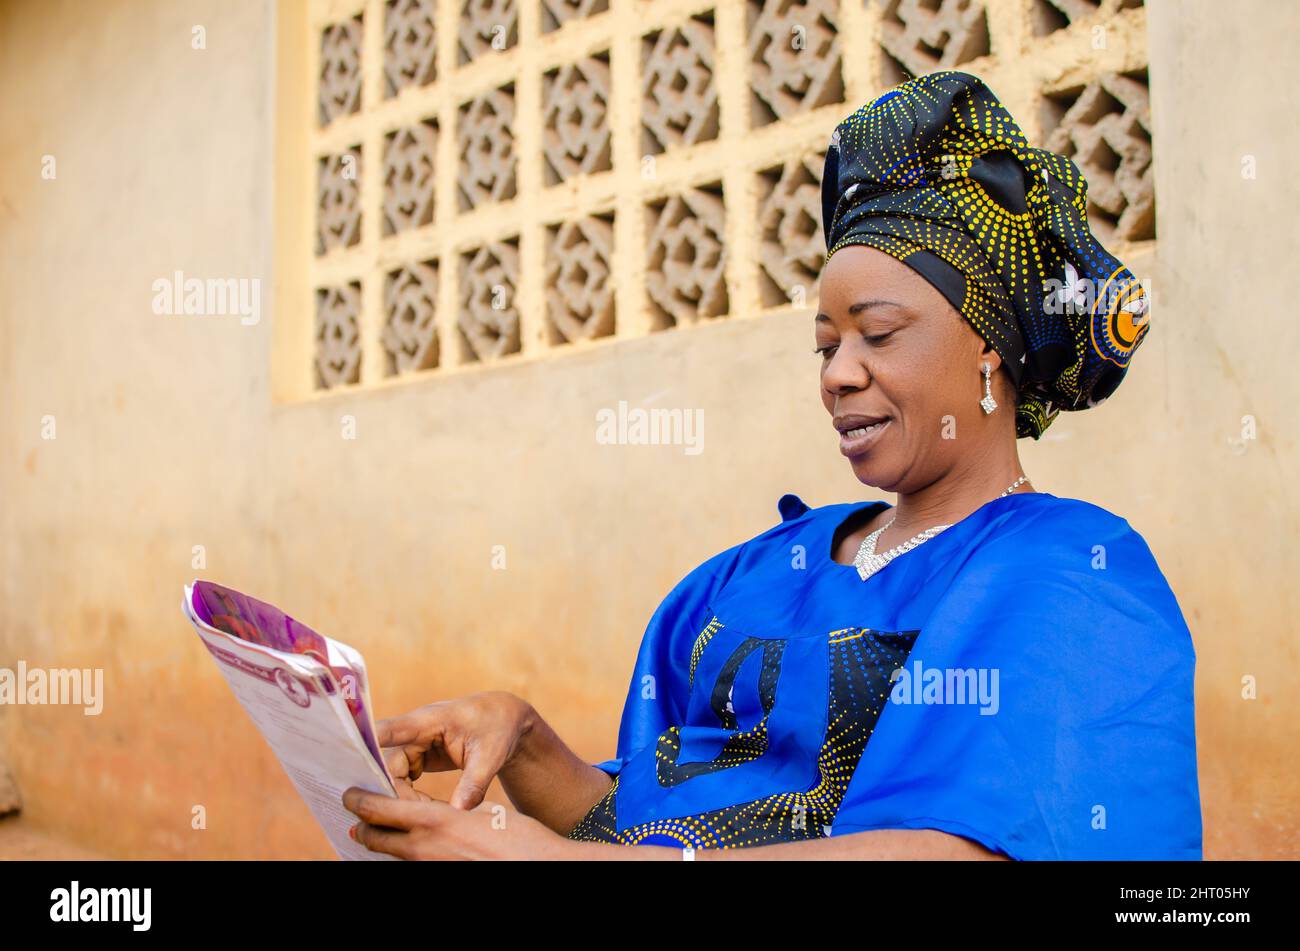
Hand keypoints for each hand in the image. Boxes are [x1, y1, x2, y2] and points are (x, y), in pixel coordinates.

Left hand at [342, 787, 575, 859]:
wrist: (536, 864)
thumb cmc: (514, 834)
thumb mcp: (478, 810)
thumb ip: (445, 808)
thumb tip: (422, 810)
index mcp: (433, 820)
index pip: (380, 807)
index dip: (361, 797)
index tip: (350, 789)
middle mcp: (424, 847)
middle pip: (373, 836)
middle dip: (359, 822)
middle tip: (351, 807)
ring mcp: (429, 865)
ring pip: (389, 852)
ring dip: (378, 837)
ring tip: (369, 825)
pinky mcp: (438, 872)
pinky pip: (408, 862)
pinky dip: (399, 851)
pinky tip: (402, 842)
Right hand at [376, 691, 534, 809]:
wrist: (506, 718)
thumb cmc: (497, 728)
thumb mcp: (491, 755)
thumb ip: (474, 783)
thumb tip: (458, 813)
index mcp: (431, 719)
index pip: (392, 729)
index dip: (368, 744)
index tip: (349, 761)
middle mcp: (417, 729)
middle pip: (388, 760)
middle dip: (390, 788)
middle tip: (405, 814)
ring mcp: (416, 742)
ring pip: (393, 772)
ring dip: (400, 794)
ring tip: (421, 814)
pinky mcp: (420, 755)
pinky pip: (402, 776)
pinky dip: (408, 793)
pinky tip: (419, 808)